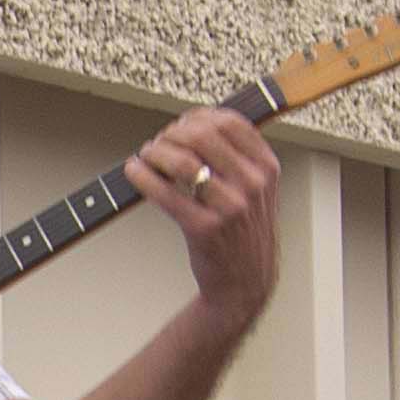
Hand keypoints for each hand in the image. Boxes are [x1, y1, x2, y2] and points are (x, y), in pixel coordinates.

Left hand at [125, 107, 280, 335]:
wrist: (245, 281)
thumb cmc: (243, 232)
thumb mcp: (256, 190)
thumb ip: (236, 158)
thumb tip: (196, 123)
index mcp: (266, 167)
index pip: (230, 122)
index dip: (197, 117)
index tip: (179, 125)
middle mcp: (252, 184)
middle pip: (204, 136)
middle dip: (172, 133)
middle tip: (157, 143)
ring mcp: (230, 207)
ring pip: (183, 162)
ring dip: (155, 152)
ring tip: (144, 157)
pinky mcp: (204, 229)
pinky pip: (166, 194)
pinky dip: (143, 177)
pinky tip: (133, 172)